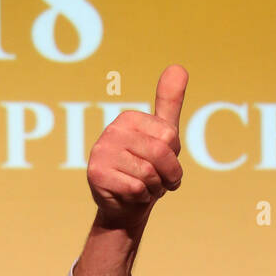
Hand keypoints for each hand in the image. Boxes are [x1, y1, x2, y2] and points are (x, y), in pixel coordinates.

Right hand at [86, 64, 187, 230]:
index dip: (174, 159)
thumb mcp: (164, 138)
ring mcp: (101, 151)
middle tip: (158, 182)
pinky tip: (130, 195)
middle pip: (161, 153)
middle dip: (168, 176)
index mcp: (130, 118)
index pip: (170, 137)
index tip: (164, 164)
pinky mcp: (96, 174)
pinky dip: (140, 198)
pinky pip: (136, 188)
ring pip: (149, 173)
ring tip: (143, 187)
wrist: (126, 208)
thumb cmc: (147, 172)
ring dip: (153, 188)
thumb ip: (169, 104)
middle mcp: (113, 130)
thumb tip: (179, 67)